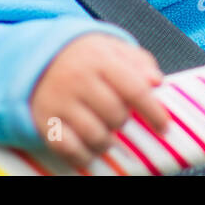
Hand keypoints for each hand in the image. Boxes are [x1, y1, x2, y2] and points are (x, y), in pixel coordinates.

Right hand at [29, 33, 169, 166]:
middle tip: (119, 117)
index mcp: (100, 58)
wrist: (40, 57)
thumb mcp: (113, 49)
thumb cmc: (87, 57)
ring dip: (107, 141)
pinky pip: (69, 149)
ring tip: (107, 134)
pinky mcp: (44, 120)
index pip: (134, 89)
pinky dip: (84, 155)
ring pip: (95, 136)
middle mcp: (78, 79)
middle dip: (123, 121)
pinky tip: (89, 149)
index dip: (153, 112)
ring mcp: (59, 101)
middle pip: (116, 115)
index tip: (164, 127)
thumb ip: (139, 61)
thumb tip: (157, 81)